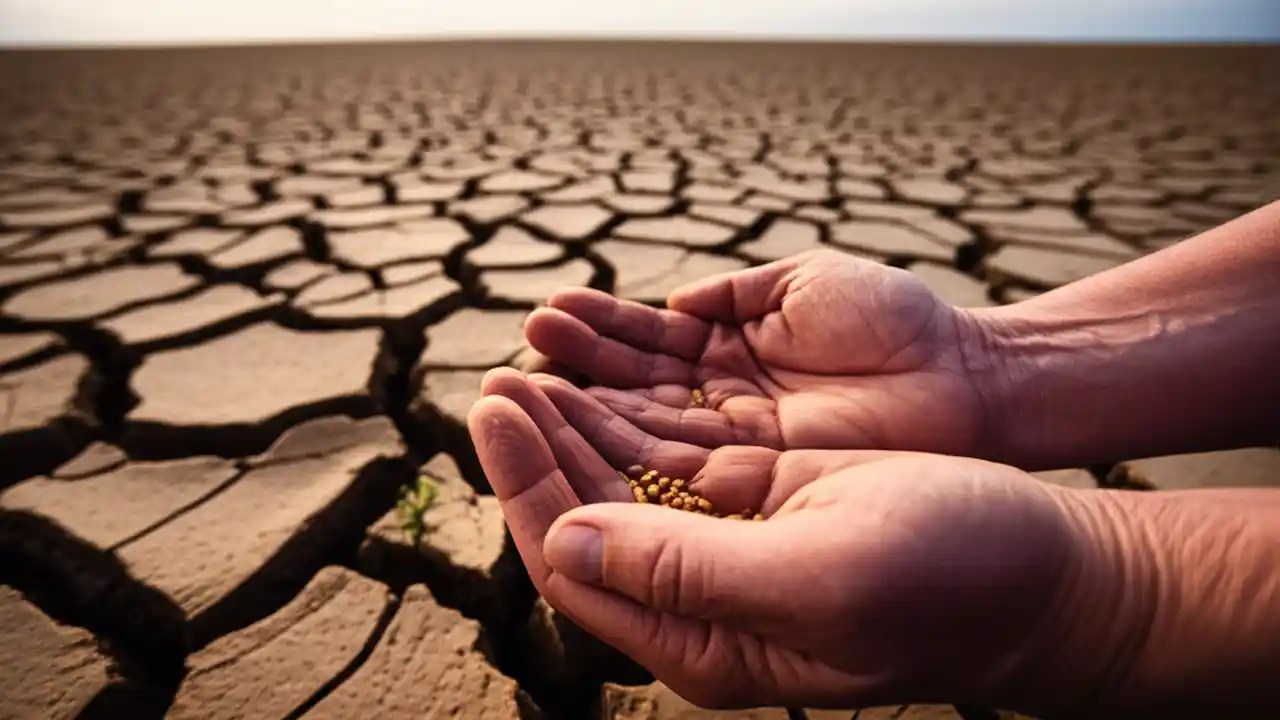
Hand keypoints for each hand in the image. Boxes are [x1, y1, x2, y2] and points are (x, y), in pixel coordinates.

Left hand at [468, 368, 1086, 710]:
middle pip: (588, 523)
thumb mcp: (819, 576)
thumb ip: (689, 570)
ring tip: (534, 369)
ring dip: (578, 431)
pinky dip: (636, 422)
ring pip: (626, 490)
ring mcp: (735, 552)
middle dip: (540, 450)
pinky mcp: (768, 507)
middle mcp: (707, 604)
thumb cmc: (952, 580)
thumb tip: (567, 538)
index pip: (577, 565)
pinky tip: (611, 381)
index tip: (496, 408)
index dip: (526, 487)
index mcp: (706, 642)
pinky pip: (676, 464)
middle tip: (499, 379)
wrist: (1048, 570)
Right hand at [523, 250, 1002, 457]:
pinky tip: (578, 447)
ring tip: (521, 397)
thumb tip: (675, 299)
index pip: (646, 348)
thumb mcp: (808, 282)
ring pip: (642, 441)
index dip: (596, 334)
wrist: (970, 379)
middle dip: (571, 381)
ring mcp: (737, 453)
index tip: (542, 317)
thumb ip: (738, 291)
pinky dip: (627, 464)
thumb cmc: (898, 322)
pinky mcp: (757, 491)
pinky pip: (679, 480)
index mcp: (731, 353)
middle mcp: (724, 408)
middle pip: (630, 400)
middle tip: (509, 365)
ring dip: (582, 422)